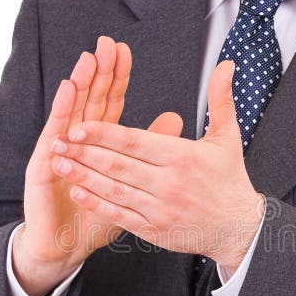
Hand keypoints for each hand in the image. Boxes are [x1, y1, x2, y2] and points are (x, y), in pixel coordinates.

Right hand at [14, 36, 131, 295]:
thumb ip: (151, 150)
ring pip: (72, 112)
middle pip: (90, 100)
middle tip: (107, 43)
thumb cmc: (96, 215)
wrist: (65, 245)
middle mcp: (76, 142)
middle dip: (99, 72)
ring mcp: (58, 152)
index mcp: (97, 144)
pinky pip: (53, 135)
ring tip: (89, 59)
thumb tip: (175, 119)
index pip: (109, 103)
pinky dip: (60, 111)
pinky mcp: (44, 167)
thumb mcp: (130, 182)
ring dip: (80, 84)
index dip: (116, 78)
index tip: (124, 51)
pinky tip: (67, 90)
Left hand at [49, 60, 264, 271]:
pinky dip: (97, 204)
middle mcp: (169, 184)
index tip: (77, 126)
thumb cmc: (230, 181)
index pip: (134, 141)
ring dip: (83, 177)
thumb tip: (225, 66)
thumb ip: (220, 100)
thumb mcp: (228, 138)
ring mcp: (161, 209)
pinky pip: (120, 215)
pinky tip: (79, 192)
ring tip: (58, 164)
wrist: (239, 228)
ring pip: (114, 190)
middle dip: (83, 153)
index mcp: (182, 157)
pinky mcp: (155, 230)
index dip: (102, 134)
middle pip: (118, 165)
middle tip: (56, 142)